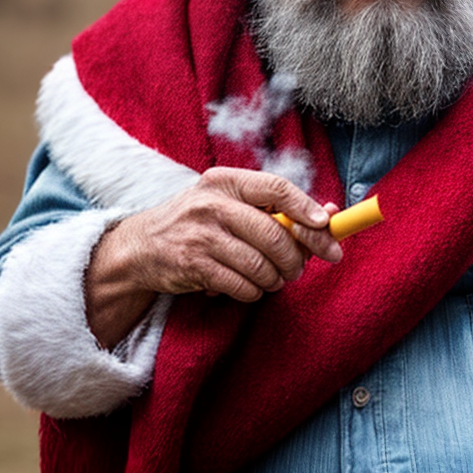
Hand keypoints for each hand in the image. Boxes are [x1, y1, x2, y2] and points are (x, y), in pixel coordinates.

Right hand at [85, 168, 341, 347]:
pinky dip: (255, 291)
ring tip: (274, 279)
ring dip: (276, 278)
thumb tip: (331, 213)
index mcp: (227, 181)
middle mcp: (212, 203)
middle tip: (300, 268)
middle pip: (274, 233)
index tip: (326, 225)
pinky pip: (242, 285)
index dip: (306, 208)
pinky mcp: (192, 266)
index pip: (277, 188)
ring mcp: (200, 235)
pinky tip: (251, 287)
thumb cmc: (200, 222)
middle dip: (297, 256)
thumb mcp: (231, 203)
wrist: (141, 247)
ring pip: (261, 264)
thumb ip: (277, 208)